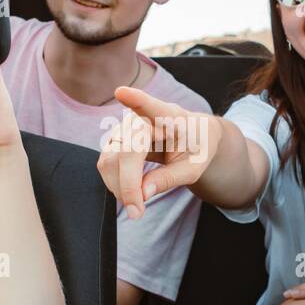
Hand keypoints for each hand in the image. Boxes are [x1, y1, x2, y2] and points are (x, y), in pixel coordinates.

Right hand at [97, 86, 219, 219]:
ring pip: (110, 158)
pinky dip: (115, 182)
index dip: (136, 100)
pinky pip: (107, 163)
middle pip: (125, 149)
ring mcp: (127, 128)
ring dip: (118, 185)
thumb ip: (169, 179)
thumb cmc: (197, 148)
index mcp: (172, 118)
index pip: (154, 108)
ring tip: (137, 204)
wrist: (196, 136)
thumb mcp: (193, 168)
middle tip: (138, 212)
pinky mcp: (117, 140)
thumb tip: (141, 194)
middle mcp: (144, 118)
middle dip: (127, 184)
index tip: (121, 93)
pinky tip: (130, 191)